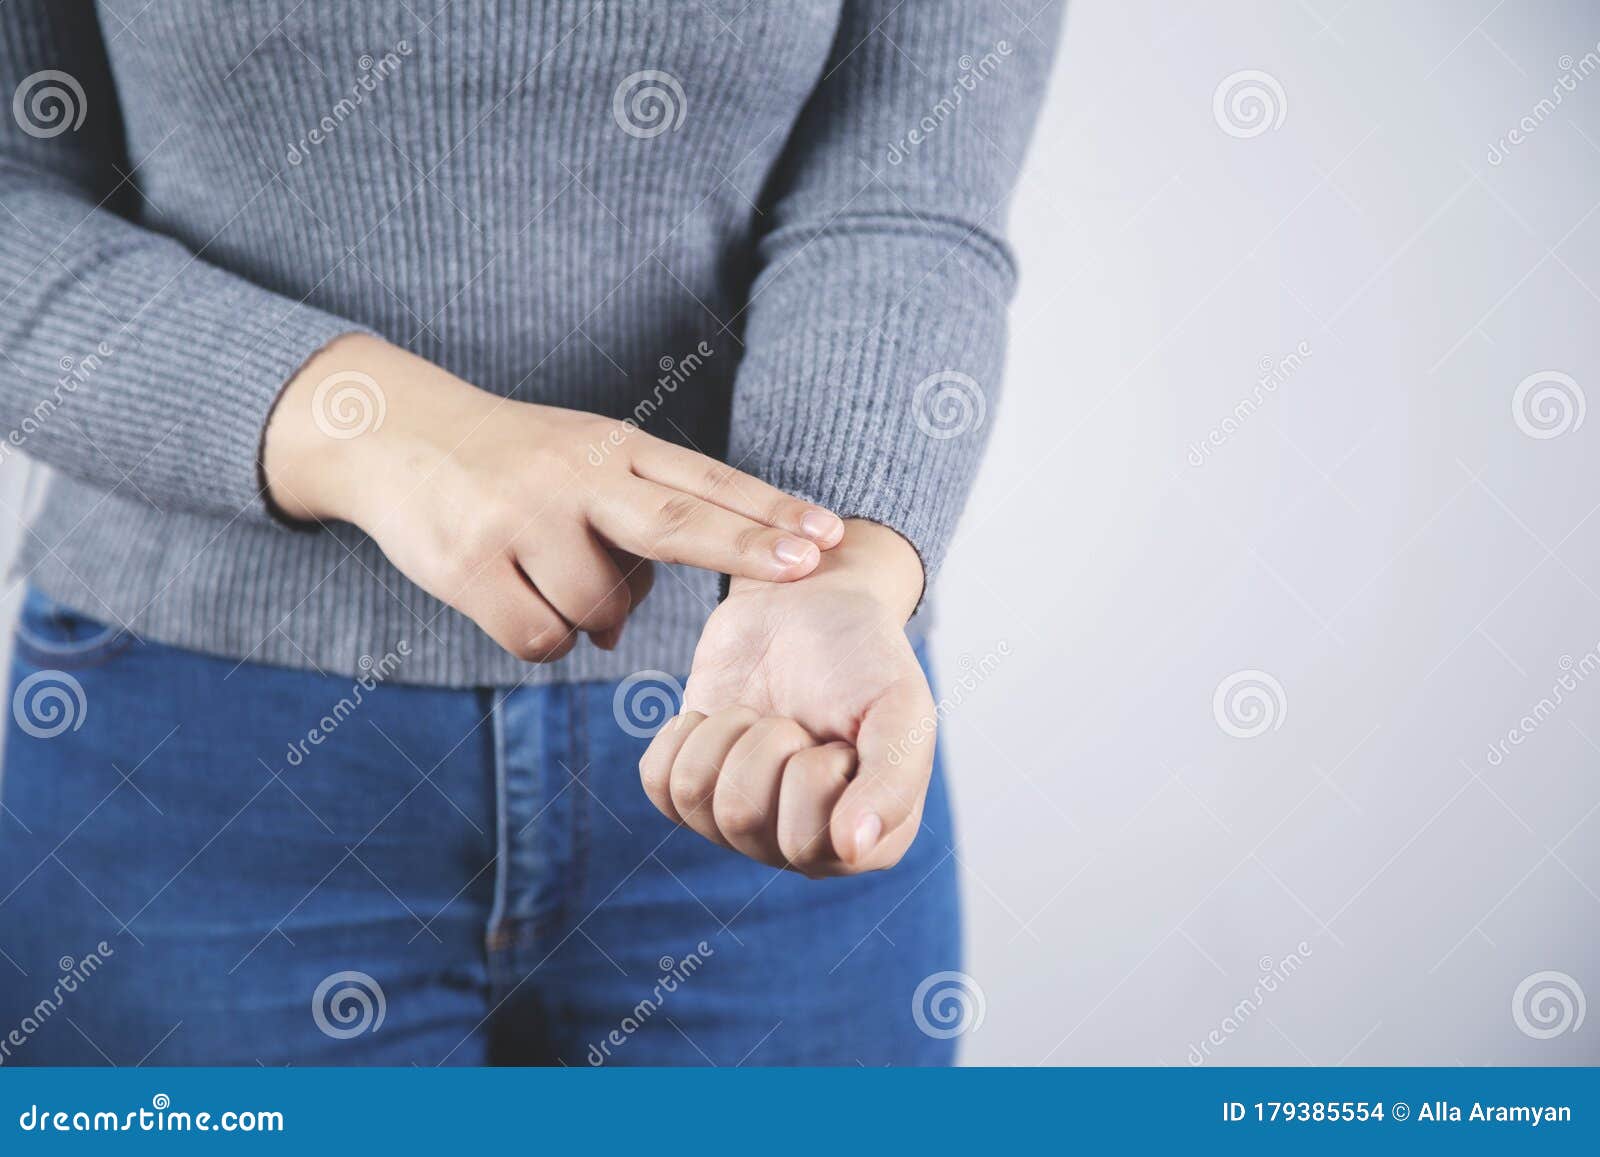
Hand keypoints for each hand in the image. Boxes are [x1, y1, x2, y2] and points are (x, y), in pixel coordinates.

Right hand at [264, 334, 843, 661]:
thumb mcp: (577, 469)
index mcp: (612, 447)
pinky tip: (511, 596)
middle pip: (680, 524)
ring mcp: (522, 517)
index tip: (829, 534)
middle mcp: (574, 476)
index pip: (706, 483)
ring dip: (587, 614)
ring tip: (543, 570)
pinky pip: (543, 638)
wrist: (392, 434)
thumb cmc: (507, 466)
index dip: (770, 512)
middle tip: (809, 568)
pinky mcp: (471, 563)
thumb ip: (620, 536)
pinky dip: (542, 636)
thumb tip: (613, 636)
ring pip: (599, 608)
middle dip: (751, 549)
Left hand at [639, 520, 933, 876]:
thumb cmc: (865, 659)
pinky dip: (684, 735)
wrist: (811, 607)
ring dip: (727, 732)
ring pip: (694, 797)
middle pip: (740, 816)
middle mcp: (805, 849)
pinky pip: (659, 785)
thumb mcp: (901, 707)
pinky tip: (722, 717)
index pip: (805, 840)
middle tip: (796, 720)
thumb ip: (892, 781)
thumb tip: (853, 850)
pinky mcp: (697, 790)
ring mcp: (744, 826)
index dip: (815, 769)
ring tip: (764, 714)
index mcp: (868, 842)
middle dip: (766, 743)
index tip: (840, 737)